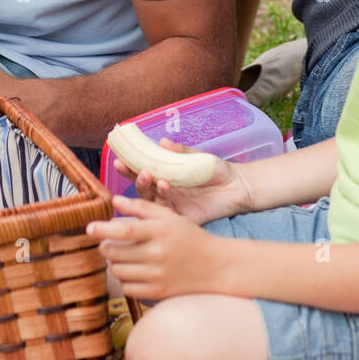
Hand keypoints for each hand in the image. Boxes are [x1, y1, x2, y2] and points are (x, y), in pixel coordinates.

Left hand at [87, 194, 224, 300]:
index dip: (103, 229)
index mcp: (160, 231)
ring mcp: (157, 276)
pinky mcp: (157, 293)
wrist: (216, 267)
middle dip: (106, 246)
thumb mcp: (170, 217)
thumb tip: (115, 200)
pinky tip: (135, 271)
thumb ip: (142, 207)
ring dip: (115, 263)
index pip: (124, 230)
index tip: (89, 228)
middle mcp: (157, 254)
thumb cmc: (191, 237)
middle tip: (109, 242)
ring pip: (118, 270)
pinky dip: (126, 279)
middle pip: (115, 252)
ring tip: (124, 256)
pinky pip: (127, 287)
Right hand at [114, 139, 252, 225]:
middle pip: (142, 189)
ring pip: (151, 202)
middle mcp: (166, 192)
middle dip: (134, 178)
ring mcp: (173, 206)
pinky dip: (164, 198)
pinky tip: (166, 185)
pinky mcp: (183, 218)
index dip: (130, 166)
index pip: (143, 171)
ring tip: (150, 174)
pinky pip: (167, 213)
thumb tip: (161, 141)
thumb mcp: (198, 157)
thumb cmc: (217, 170)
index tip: (119, 158)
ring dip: (146, 188)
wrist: (238, 186)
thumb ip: (180, 151)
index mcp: (166, 176)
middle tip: (134, 168)